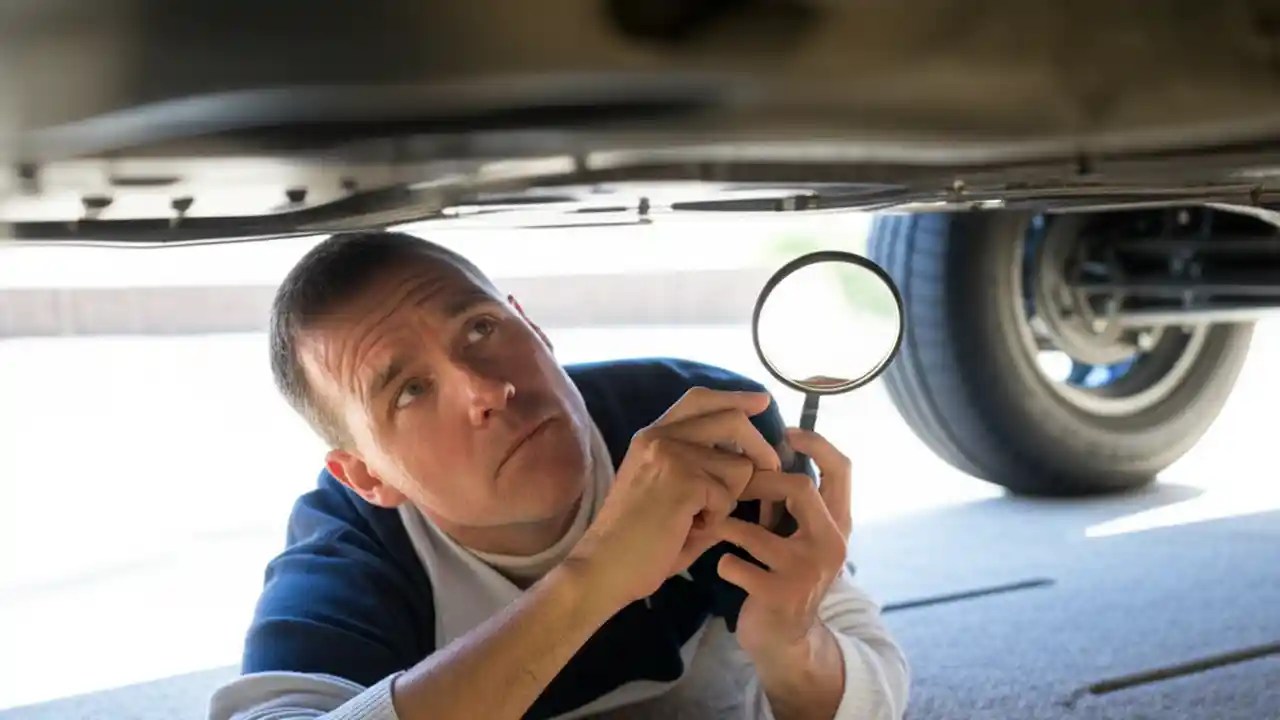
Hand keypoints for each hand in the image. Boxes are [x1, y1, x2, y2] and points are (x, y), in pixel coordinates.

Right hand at [568, 387, 781, 609]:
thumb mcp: (668, 491)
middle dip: (759, 447)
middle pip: (732, 420)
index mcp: (653, 436)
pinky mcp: (683, 479)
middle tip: (769, 471)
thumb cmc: (636, 540)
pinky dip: (717, 519)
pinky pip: (729, 496)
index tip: (761, 402)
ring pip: (738, 466)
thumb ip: (702, 470)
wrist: (603, 567)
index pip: (701, 400)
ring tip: (697, 519)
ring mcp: (671, 454)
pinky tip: (688, 530)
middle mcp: (660, 435)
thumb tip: (753, 466)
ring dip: (729, 499)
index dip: (734, 399)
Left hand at [715, 427, 851, 659]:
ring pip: (756, 531)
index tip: (786, 432)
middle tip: (732, 483)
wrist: (787, 641)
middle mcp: (831, 544)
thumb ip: (792, 501)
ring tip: (713, 524)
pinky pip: (738, 565)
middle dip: (760, 481)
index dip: (816, 442)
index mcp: (839, 524)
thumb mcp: (800, 536)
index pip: (842, 469)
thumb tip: (768, 449)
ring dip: (727, 525)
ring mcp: (808, 572)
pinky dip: (723, 561)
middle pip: (800, 489)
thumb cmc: (787, 575)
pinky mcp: (781, 595)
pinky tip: (722, 564)